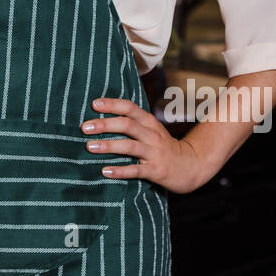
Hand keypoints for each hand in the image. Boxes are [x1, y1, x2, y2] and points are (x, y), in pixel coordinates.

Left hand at [82, 97, 209, 194]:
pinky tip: (105, 171)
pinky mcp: (156, 171)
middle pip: (127, 125)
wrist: (191, 166)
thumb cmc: (162, 146)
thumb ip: (131, 122)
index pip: (129, 108)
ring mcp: (155, 153)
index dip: (112, 104)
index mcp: (149, 122)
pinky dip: (120, 170)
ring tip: (89, 146)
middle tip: (84, 127)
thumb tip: (100, 117)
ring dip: (108, 146)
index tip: (93, 104)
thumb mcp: (151, 129)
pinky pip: (136, 170)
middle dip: (104, 125)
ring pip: (130, 146)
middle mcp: (152, 135)